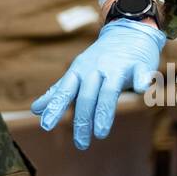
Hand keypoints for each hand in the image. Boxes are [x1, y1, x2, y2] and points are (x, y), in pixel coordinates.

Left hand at [30, 18, 165, 149]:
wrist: (127, 31)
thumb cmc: (99, 58)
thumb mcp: (77, 72)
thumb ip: (59, 92)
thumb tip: (35, 109)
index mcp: (79, 71)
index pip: (65, 91)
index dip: (55, 108)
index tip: (45, 126)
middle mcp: (96, 68)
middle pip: (86, 96)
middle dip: (82, 120)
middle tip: (81, 144)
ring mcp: (117, 66)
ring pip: (109, 90)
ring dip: (104, 112)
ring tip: (100, 133)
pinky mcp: (139, 64)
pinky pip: (140, 73)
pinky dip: (141, 81)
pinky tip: (140, 90)